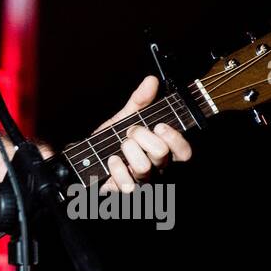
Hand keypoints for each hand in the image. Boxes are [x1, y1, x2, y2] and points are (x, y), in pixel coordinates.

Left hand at [90, 75, 191, 192]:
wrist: (85, 159)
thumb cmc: (111, 140)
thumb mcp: (125, 118)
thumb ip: (139, 101)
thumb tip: (151, 81)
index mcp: (162, 152)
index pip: (184, 152)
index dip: (175, 139)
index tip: (159, 126)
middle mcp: (156, 169)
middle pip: (162, 154)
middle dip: (142, 136)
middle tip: (130, 132)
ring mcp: (141, 182)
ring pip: (144, 168)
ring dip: (128, 150)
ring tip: (120, 145)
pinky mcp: (123, 189)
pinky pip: (127, 184)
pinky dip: (117, 168)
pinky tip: (112, 160)